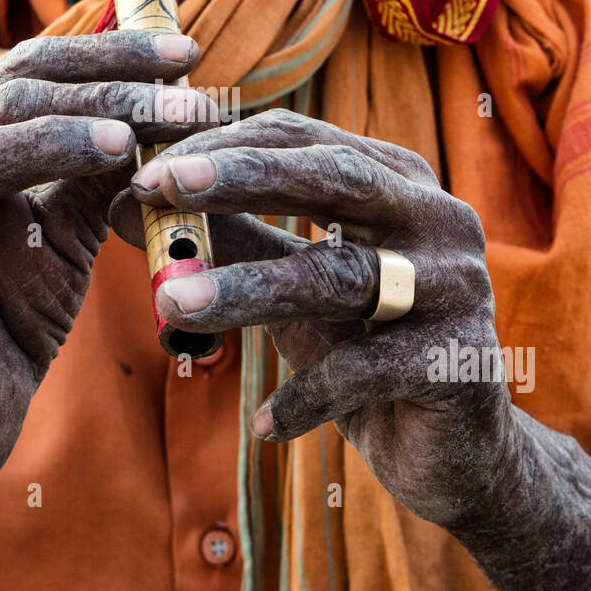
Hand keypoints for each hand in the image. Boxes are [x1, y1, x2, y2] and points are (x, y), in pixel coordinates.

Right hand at [0, 32, 214, 493]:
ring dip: (49, 139)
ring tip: (121, 141)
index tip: (189, 52)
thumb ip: (103, 172)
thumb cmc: (16, 311)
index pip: (40, 69)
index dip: (113, 54)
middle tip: (187, 100)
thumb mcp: (73, 230)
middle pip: (15, 94)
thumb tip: (166, 110)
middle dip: (107, 92)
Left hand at [121, 110, 513, 528]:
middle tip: (160, 186)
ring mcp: (458, 286)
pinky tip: (260, 424)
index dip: (226, 146)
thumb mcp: (290, 289)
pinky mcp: (460, 359)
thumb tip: (131, 204)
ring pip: (340, 275)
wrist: (451, 450)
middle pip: (335, 179)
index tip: (149, 167)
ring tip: (168, 304)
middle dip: (241, 178)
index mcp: (397, 181)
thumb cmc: (362, 350)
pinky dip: (306, 396)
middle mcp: (438, 218)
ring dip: (246, 289)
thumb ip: (229, 239)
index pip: (305, 140)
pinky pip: (366, 370)